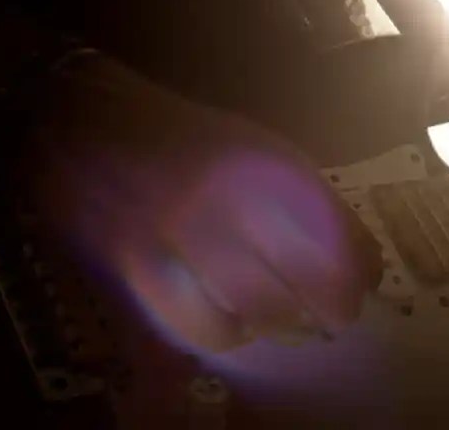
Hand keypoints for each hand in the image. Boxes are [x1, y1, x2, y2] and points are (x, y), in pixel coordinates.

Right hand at [17, 53, 381, 352]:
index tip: (365, 285)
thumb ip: (306, 199)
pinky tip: (227, 320)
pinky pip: (189, 320)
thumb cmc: (180, 135)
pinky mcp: (131, 261)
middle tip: (331, 316)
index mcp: (259, 160)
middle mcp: (220, 194)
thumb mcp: (254, 147)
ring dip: (272, 322)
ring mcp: (172, 230)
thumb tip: (361, 261)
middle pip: (293, 278)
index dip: (357, 267)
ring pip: (244, 308)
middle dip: (323, 307)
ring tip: (278, 316)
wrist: (83, 116)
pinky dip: (220, 331)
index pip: (330, 227)